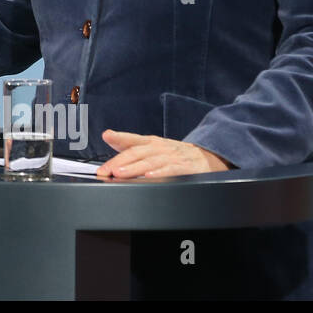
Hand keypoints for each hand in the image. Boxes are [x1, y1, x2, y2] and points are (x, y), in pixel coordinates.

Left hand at [95, 129, 231, 178]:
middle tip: (106, 170)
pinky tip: (150, 177)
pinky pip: (172, 170)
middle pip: (137, 152)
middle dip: (119, 161)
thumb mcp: (153, 146)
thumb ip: (129, 143)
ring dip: (134, 168)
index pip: (133, 139)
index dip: (119, 137)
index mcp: (151, 142)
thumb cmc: (174, 153)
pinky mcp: (185, 168)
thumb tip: (107, 136)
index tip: (107, 136)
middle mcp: (160, 148)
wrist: (207, 157)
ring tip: (120, 173)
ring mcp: (173, 157)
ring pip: (151, 162)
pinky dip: (160, 173)